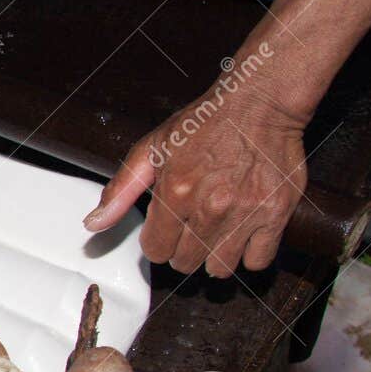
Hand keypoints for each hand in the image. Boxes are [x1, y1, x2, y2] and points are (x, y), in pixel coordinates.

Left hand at [83, 89, 308, 277]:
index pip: (155, 251)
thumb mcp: (152, 148)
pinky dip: (249, 254)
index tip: (166, 229)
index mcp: (176, 192)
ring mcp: (245, 213)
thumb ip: (121, 190)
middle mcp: (210, 207)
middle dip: (183, 250)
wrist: (259, 102)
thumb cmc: (205, 122)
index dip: (157, 242)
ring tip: (215, 234)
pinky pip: (258, 261)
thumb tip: (94, 224)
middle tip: (191, 228)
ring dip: (213, 257)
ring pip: (219, 269)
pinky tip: (242, 236)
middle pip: (185, 262)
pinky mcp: (276, 214)